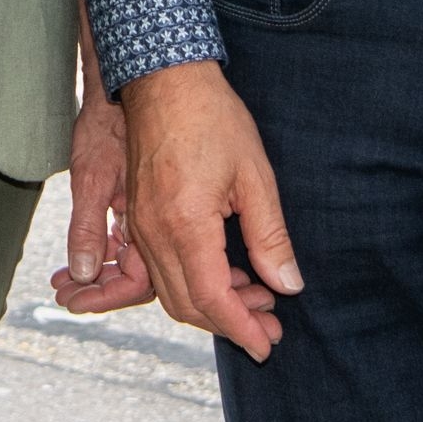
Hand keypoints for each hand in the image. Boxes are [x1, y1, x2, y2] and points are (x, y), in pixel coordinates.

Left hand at [49, 94, 155, 313]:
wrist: (140, 80)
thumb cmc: (113, 123)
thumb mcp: (92, 174)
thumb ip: (87, 227)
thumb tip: (81, 272)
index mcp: (161, 223)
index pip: (140, 282)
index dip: (108, 297)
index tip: (75, 305)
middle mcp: (164, 224)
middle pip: (141, 279)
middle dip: (104, 292)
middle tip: (65, 300)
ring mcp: (162, 212)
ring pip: (140, 261)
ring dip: (103, 274)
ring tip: (64, 286)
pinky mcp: (154, 199)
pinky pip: (138, 239)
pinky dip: (109, 250)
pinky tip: (83, 256)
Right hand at [121, 59, 300, 358]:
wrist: (161, 77)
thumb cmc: (210, 118)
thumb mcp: (254, 175)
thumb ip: (270, 236)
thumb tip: (287, 284)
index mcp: (185, 225)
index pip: (212, 300)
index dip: (241, 329)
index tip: (267, 344)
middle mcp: (154, 232)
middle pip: (186, 304)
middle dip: (227, 323)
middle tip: (268, 323)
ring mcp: (139, 224)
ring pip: (169, 289)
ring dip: (209, 303)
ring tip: (253, 295)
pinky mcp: (135, 214)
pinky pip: (158, 265)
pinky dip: (190, 280)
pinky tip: (223, 269)